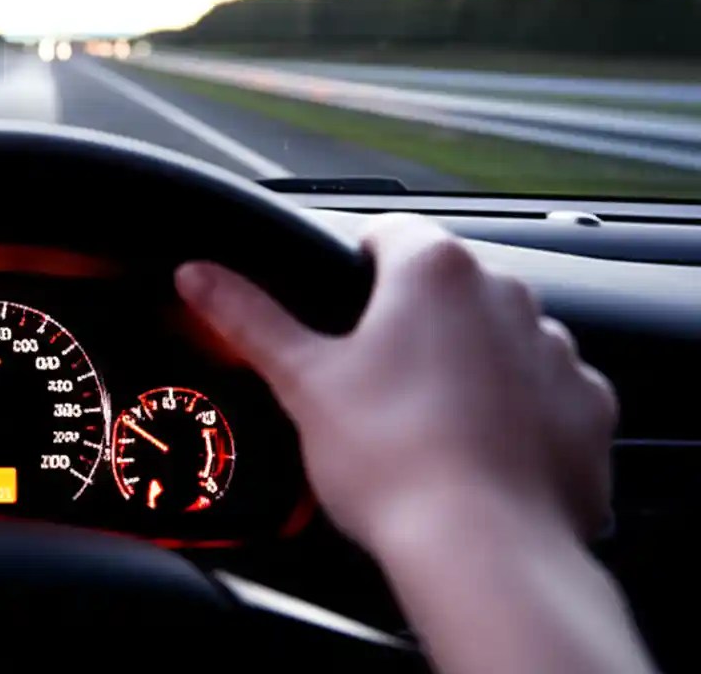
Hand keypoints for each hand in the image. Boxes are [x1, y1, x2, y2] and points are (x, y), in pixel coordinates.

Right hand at [175, 213, 615, 551]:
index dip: (352, 270)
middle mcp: (506, 294)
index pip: (386, 234)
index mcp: (433, 271)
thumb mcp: (301, 381)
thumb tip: (197, 273)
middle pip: (441, 288)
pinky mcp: (585, 407)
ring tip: (420, 426)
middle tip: (366, 384)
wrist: (480, 548)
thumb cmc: (390, 460)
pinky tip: (474, 451)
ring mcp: (554, 350)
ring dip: (463, 363)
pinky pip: (542, 392)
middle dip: (406, 323)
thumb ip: (248, 317)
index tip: (337, 316)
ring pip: (494, 337)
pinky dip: (512, 412)